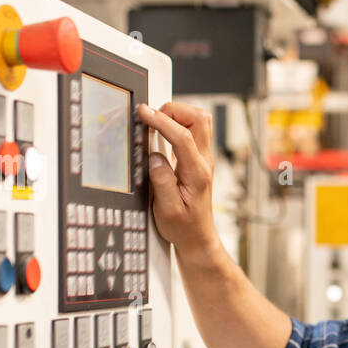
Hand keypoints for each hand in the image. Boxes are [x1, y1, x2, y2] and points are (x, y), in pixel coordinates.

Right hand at [135, 102, 222, 260]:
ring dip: (177, 115)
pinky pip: (192, 130)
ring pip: (199, 121)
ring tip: (156, 123)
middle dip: (174, 111)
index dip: (162, 121)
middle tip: (152, 118)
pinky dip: (176, 124)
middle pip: (199, 118)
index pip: (183, 137)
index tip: (144, 114)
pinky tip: (161, 132)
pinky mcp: (197, 159)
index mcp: (197, 173)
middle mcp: (204, 162)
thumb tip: (155, 158)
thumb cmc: (184, 227)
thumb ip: (162, 183)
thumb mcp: (167, 211)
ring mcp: (203, 159)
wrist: (197, 237)